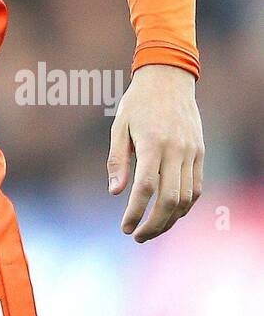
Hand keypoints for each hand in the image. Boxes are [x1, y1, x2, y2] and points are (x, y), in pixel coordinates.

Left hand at [107, 64, 202, 241]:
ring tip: (151, 230)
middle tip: (137, 236)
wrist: (169, 78)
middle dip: (154, 225)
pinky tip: (169, 214)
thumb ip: (117, 160)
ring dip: (170, 220)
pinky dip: (183, 206)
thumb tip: (115, 192)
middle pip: (169, 200)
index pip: (145, 188)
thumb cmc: (138, 102)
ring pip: (186, 198)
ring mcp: (191, 153)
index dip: (135, 212)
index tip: (125, 228)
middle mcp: (175, 150)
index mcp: (152, 143)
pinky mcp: (200, 153)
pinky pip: (196, 188)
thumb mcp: (120, 126)